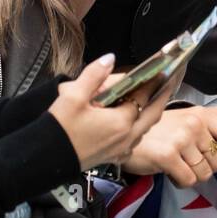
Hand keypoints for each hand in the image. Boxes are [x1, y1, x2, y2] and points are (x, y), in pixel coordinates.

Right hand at [48, 53, 171, 169]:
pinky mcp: (114, 156)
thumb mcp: (73, 96)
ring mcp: (121, 149)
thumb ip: (94, 75)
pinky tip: (132, 118)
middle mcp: (126, 138)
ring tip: (153, 96)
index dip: (153, 81)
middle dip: (162, 96)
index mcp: (121, 122)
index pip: (143, 97)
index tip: (163, 68)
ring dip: (150, 112)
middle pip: (152, 114)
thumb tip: (110, 58)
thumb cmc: (60, 128)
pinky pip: (134, 139)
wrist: (45, 159)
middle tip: (170, 81)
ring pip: (144, 128)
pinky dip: (138, 126)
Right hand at [121, 105, 216, 186]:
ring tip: (178, 163)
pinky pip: (189, 181)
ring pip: (205, 174)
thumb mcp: (188, 121)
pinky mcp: (167, 155)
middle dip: (207, 168)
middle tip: (189, 160)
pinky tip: (169, 170)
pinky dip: (180, 181)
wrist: (125, 133)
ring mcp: (181, 138)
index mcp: (204, 114)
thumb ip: (212, 129)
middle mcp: (195, 123)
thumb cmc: (160, 130)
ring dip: (192, 175)